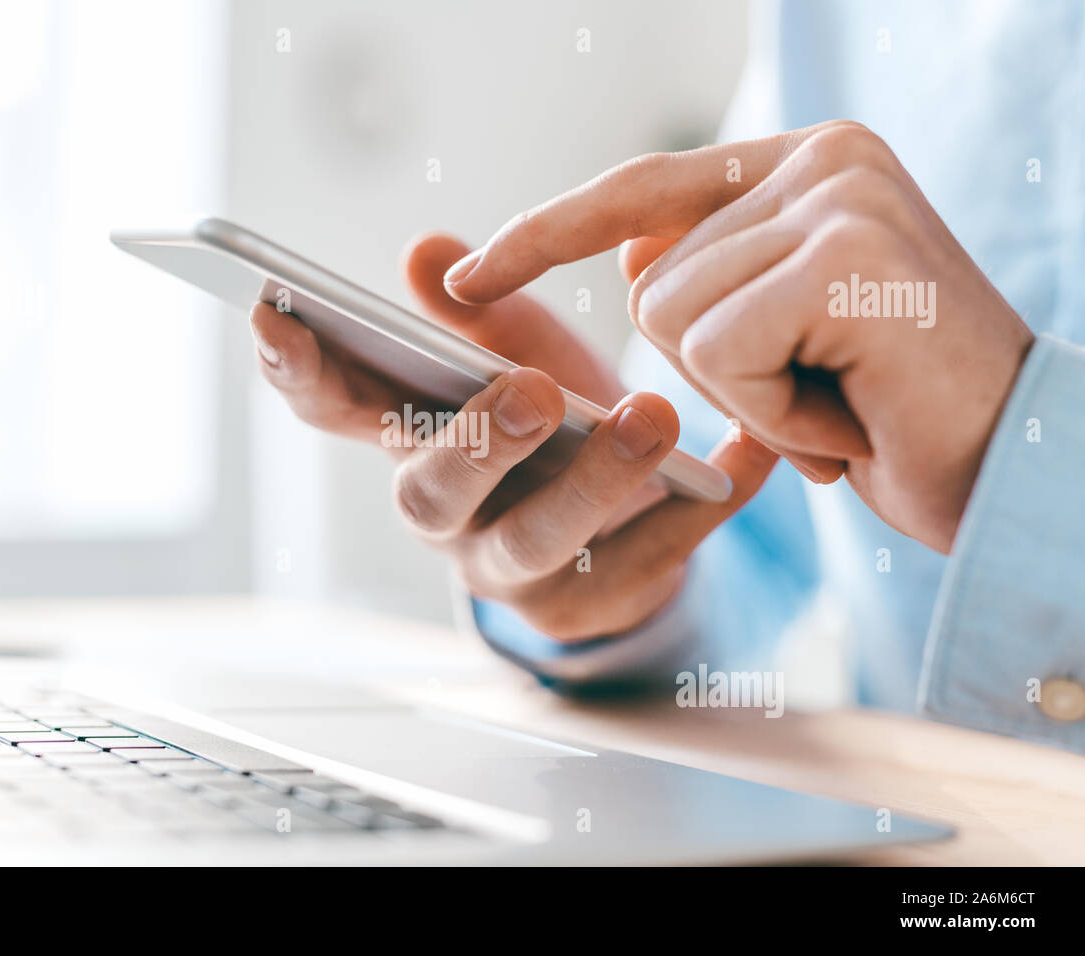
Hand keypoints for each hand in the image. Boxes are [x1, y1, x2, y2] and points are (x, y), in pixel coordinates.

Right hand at [250, 233, 775, 639]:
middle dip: (476, 445)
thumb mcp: (508, 356)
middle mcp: (447, 517)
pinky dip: (704, 506)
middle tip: (531, 391)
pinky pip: (650, 560)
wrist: (613, 528)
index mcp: (411, 443)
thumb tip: (425, 249)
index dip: (298, 368)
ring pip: (537, 542)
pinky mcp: (590, 606)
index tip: (274, 309)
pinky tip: (753, 454)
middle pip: (430, 497)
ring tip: (653, 416)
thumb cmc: (546, 426)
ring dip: (595, 481)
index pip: (334, 411)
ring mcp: (514, 572)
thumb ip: (469, 312)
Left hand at [444, 121, 1034, 552]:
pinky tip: (843, 415)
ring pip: (671, 317)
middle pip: (648, 280)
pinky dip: (767, 410)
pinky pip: (716, 350)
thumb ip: (710, 278)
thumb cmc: (895, 412)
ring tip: (836, 400)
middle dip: (712, 371)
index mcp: (804, 164)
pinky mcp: (840, 253)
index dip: (546, 237)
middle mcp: (823, 159)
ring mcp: (836, 197)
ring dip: (743, 396)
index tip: (465, 281)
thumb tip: (629, 247)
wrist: (1016, 471)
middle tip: (817, 390)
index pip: (639, 190)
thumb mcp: (784, 338)